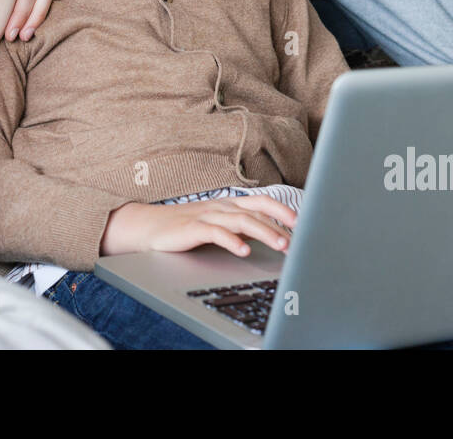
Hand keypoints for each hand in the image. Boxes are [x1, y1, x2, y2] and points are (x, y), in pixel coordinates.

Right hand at [101, 196, 296, 257]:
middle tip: (298, 238)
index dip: (283, 209)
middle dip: (280, 225)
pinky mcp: (193, 228)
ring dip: (265, 232)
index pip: (262, 202)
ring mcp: (207, 216)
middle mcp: (221, 206)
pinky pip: (216, 233)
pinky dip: (233, 241)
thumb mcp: (216, 225)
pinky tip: (244, 251)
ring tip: (281, 245)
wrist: (149, 227)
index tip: (302, 222)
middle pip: (257, 211)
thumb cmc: (185, 228)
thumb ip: (240, 228)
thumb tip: (269, 237)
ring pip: (242, 220)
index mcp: (229, 204)